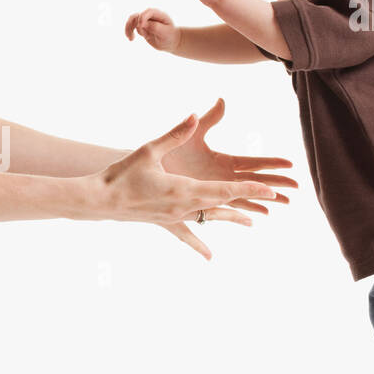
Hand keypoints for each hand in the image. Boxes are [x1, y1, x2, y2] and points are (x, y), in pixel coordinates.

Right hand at [92, 113, 277, 260]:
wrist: (100, 201)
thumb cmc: (122, 174)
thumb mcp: (149, 150)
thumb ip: (175, 134)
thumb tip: (194, 116)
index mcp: (184, 189)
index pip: (226, 189)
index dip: (250, 189)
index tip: (271, 190)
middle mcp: (184, 207)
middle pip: (224, 204)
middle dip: (249, 200)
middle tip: (274, 200)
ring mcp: (175, 218)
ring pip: (210, 218)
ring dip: (232, 217)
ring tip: (252, 222)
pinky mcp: (165, 223)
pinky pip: (187, 236)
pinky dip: (200, 245)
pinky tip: (210, 257)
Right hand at [124, 7, 180, 52]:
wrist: (171, 42)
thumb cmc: (170, 37)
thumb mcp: (166, 33)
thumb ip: (155, 27)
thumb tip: (143, 24)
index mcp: (159, 14)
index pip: (149, 11)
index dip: (143, 17)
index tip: (141, 26)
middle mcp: (151, 16)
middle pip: (138, 15)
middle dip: (134, 24)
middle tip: (135, 34)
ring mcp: (146, 21)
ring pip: (133, 20)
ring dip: (129, 28)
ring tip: (131, 38)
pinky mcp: (142, 27)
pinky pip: (132, 26)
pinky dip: (129, 31)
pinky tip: (131, 39)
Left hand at [160, 97, 297, 216]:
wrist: (147, 169)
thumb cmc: (168, 151)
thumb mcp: (192, 135)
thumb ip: (208, 120)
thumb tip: (222, 100)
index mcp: (221, 160)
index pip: (252, 162)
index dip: (271, 164)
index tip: (290, 164)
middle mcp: (221, 175)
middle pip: (255, 180)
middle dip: (276, 183)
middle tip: (297, 187)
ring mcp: (215, 188)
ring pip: (246, 195)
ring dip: (266, 200)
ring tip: (286, 204)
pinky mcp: (205, 200)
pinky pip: (229, 207)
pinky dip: (245, 211)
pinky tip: (261, 216)